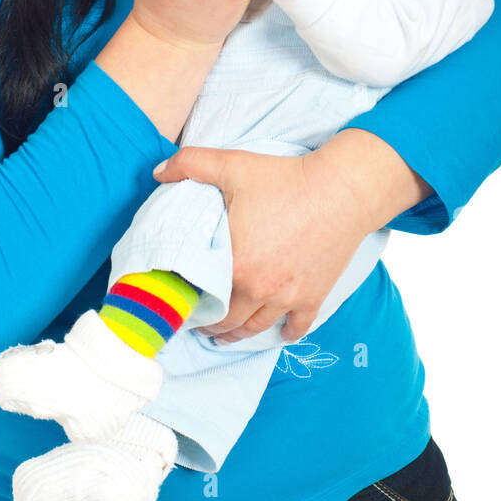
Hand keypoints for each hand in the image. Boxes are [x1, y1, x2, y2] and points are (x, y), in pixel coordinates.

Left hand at [151, 143, 373, 341]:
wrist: (342, 189)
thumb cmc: (286, 178)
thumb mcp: (233, 164)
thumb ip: (189, 164)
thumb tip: (158, 172)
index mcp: (235, 265)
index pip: (203, 298)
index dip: (189, 304)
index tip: (182, 305)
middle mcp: (260, 289)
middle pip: (228, 321)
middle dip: (211, 325)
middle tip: (200, 324)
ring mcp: (288, 297)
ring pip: (257, 328)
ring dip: (239, 335)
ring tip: (226, 336)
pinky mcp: (314, 296)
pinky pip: (297, 327)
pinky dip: (286, 333)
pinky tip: (279, 332)